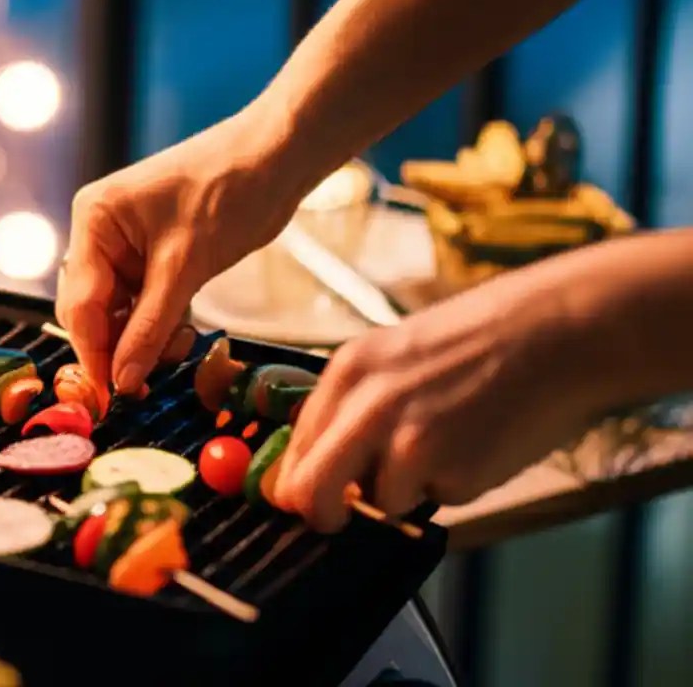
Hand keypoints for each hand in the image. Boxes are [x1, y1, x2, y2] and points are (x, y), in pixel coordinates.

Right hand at [56, 112, 305, 395]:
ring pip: (120, 314)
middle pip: (93, 311)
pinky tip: (184, 333)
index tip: (106, 397)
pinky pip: (144, 306)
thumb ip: (149, 326)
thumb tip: (122, 380)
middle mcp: (101, 232)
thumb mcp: (186, 265)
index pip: (81, 302)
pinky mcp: (156, 258)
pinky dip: (160, 326)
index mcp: (94, 219)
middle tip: (140, 387)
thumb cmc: (229, 190)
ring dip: (143, 340)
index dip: (93, 353)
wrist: (278, 158)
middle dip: (118, 347)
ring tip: (177, 348)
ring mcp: (127, 246)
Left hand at [272, 269, 601, 532]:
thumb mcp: (395, 354)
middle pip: (307, 492)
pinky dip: (453, 488)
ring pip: (377, 503)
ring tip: (447, 448)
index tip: (309, 496)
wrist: (557, 332)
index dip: (298, 480)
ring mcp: (405, 442)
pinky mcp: (448, 471)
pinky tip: (479, 446)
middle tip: (338, 520)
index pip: (294, 446)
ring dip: (405, 493)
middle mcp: (364, 407)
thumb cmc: (482, 341)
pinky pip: (435, 502)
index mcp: (346, 372)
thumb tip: (326, 462)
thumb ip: (356, 403)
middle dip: (320, 516)